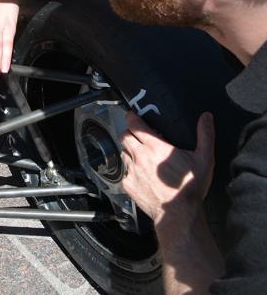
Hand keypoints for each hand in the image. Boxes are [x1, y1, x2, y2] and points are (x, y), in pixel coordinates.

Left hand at [120, 111, 214, 225]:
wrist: (178, 213)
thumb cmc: (190, 187)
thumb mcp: (204, 159)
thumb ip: (205, 136)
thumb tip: (206, 118)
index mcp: (155, 147)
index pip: (135, 125)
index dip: (132, 118)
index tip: (133, 115)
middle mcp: (139, 157)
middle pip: (125, 137)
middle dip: (130, 133)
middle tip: (138, 136)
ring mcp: (132, 171)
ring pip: (123, 153)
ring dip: (130, 151)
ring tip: (141, 155)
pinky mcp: (128, 185)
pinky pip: (125, 172)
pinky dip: (130, 170)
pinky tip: (141, 174)